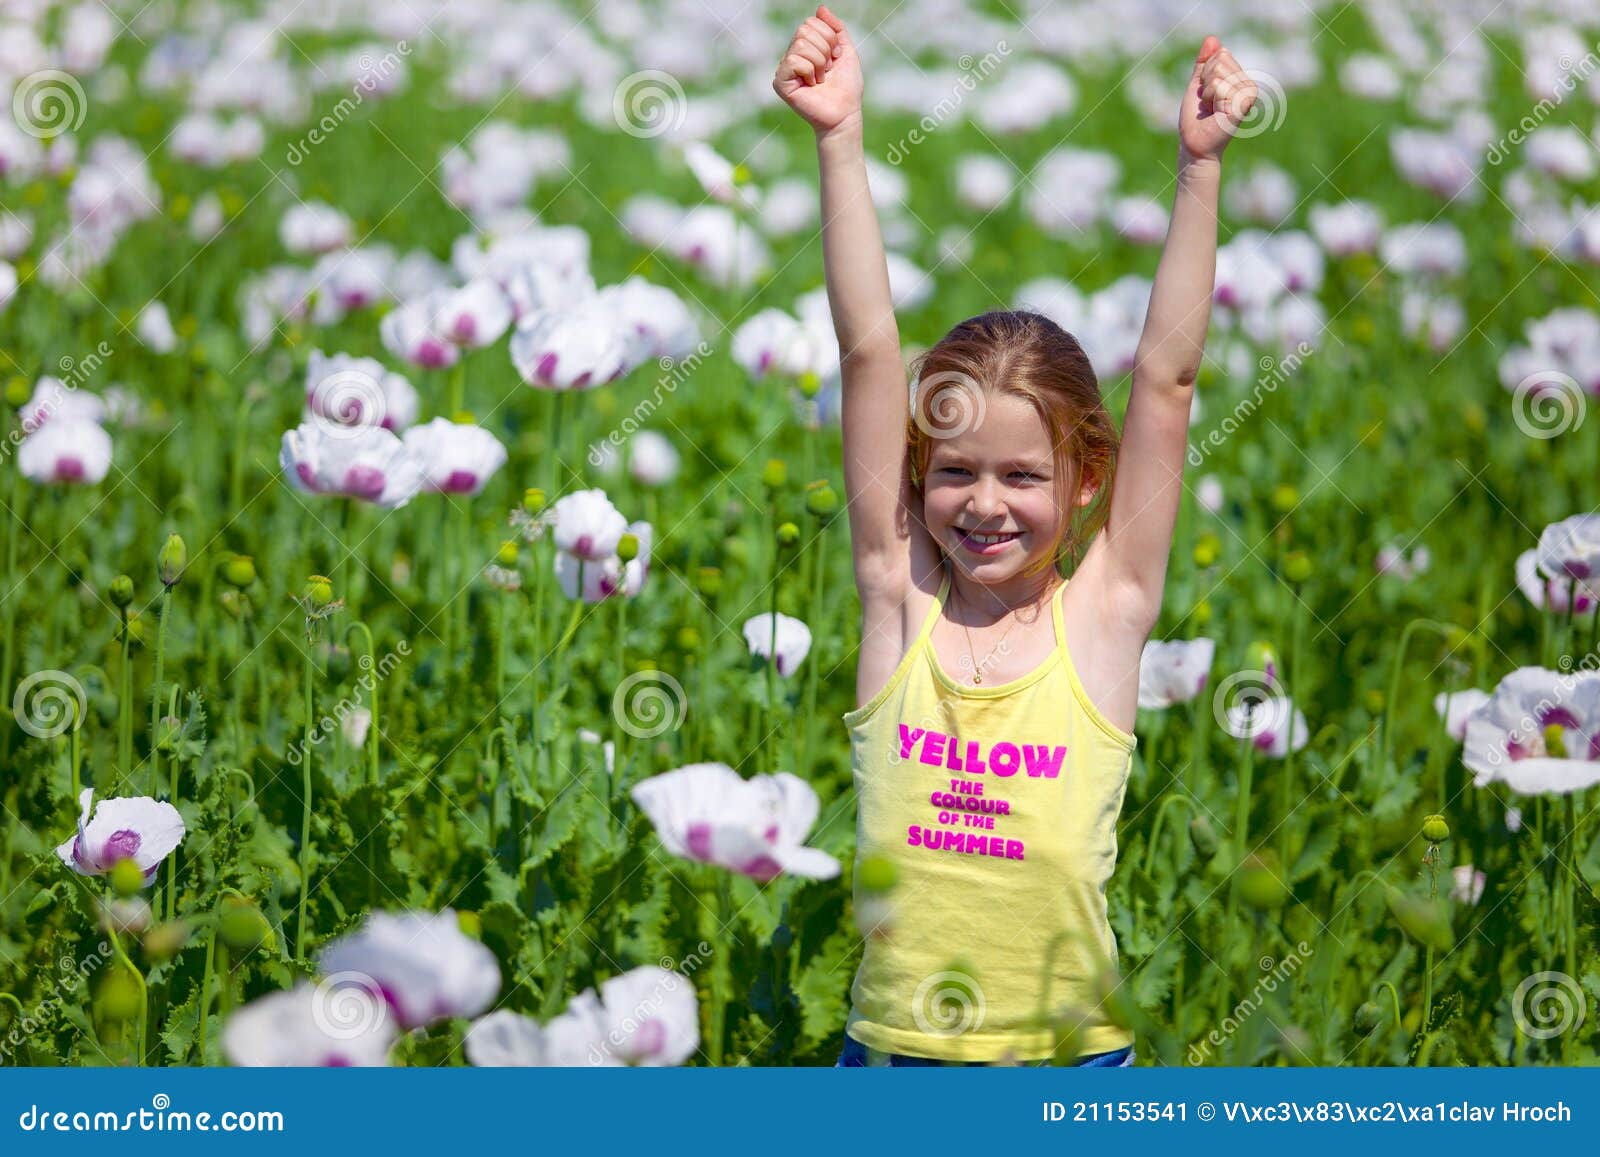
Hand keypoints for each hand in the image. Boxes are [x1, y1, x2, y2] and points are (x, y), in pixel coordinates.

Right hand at [772, 5, 862, 136]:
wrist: (844, 113)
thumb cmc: (847, 87)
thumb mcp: (847, 50)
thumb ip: (836, 28)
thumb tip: (820, 8)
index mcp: (806, 47)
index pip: (811, 22)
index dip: (829, 38)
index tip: (836, 58)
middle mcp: (793, 55)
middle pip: (804, 30)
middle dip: (824, 49)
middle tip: (828, 70)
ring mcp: (785, 69)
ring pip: (799, 44)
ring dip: (819, 62)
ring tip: (820, 79)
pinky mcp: (781, 83)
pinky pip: (793, 61)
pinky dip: (809, 71)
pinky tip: (811, 85)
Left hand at [1178, 36, 1257, 161]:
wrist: (1194, 143)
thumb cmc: (1196, 117)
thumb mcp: (1198, 84)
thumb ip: (1204, 62)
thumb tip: (1212, 38)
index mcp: (1240, 78)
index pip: (1220, 54)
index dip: (1205, 74)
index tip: (1206, 94)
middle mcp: (1248, 84)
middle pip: (1220, 60)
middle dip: (1205, 81)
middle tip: (1208, 102)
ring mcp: (1248, 93)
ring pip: (1218, 73)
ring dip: (1207, 92)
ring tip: (1211, 108)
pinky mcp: (1244, 103)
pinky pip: (1219, 85)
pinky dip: (1210, 99)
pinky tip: (1215, 113)